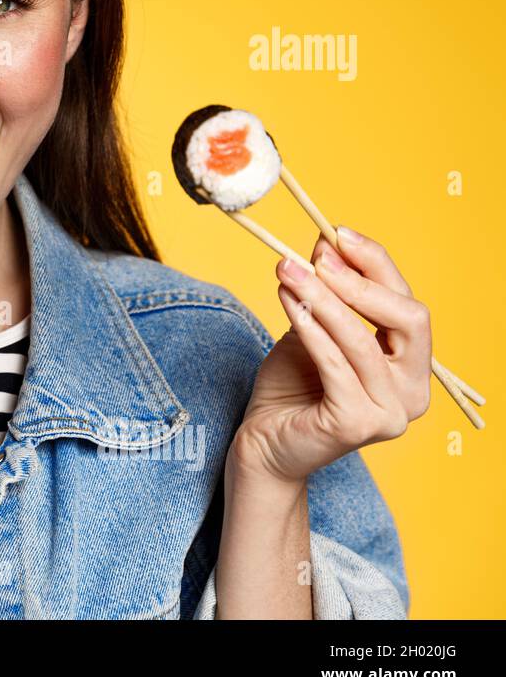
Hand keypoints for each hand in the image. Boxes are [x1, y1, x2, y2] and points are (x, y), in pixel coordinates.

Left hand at [231, 227, 431, 484]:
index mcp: (411, 366)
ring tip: (287, 271)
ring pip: (363, 340)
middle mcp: (413, 391)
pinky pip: (336, 364)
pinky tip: (288, 302)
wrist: (262, 443)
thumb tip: (327, 242)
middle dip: (360, 281)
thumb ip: (327, 294)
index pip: (407, 303)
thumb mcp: (311, 329)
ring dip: (323, 299)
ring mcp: (391, 412)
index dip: (376, 264)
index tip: (338, 233)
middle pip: (407, 319)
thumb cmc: (290, 387)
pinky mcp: (359, 424)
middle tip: (315, 257)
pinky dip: (311, 328)